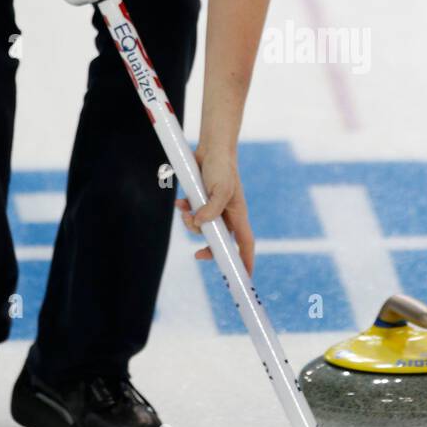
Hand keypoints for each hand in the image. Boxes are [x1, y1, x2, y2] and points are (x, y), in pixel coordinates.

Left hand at [175, 146, 255, 275]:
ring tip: (184, 211)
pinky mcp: (202, 201)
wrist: (211, 148)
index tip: (243, 278)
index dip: (246, 261)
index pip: (245, 244)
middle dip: (208, 249)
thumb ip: (211, 209)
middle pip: (220, 242)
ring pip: (202, 228)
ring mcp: (214, 208)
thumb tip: (199, 225)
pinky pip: (192, 214)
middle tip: (196, 255)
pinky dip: (184, 211)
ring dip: (190, 224)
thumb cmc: (221, 167)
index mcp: (238, 215)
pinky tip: (180, 203)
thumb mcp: (219, 188)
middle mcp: (227, 215)